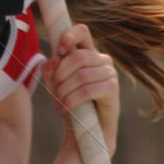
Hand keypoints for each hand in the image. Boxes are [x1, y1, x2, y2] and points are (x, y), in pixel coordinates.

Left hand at [41, 23, 119, 157]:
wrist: (84, 132)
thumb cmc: (69, 104)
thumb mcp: (54, 85)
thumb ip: (51, 70)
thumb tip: (54, 59)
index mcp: (88, 53)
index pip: (82, 32)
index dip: (69, 36)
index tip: (59, 50)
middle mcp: (101, 59)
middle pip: (78, 56)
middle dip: (61, 74)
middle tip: (55, 90)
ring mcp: (109, 73)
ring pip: (81, 75)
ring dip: (65, 90)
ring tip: (60, 102)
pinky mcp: (113, 89)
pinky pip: (88, 89)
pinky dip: (73, 99)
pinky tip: (66, 108)